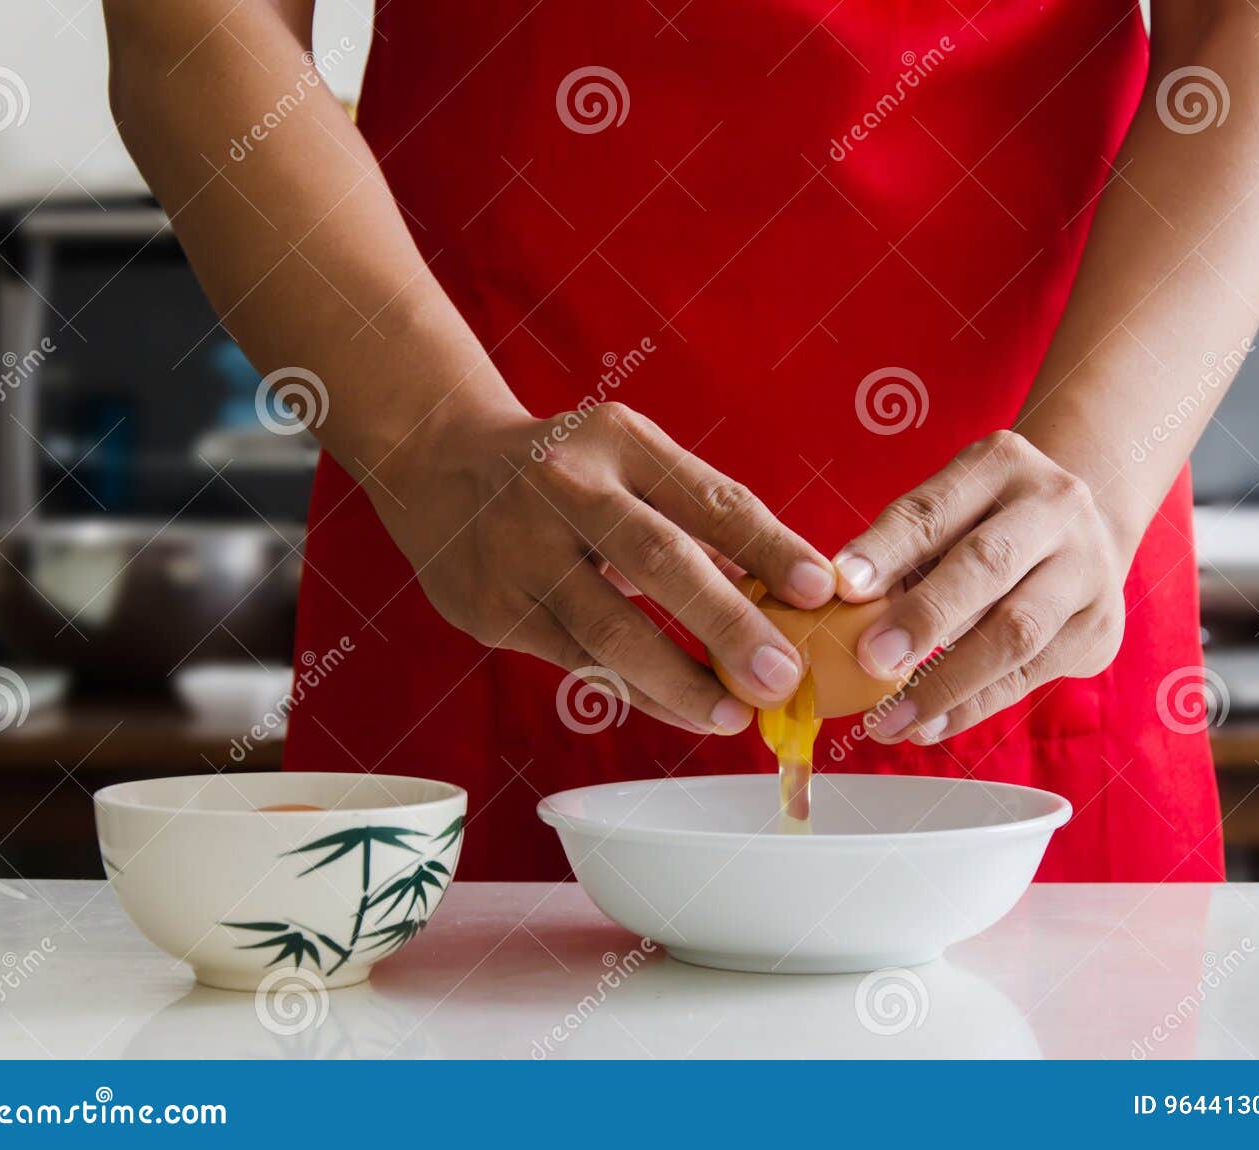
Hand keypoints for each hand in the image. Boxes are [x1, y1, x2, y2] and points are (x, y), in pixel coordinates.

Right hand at [371, 400, 835, 733]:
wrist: (438, 465)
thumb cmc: (570, 471)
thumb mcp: (633, 460)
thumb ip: (702, 517)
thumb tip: (791, 593)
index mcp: (619, 442)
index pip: (708, 497)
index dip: (767, 545)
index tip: (820, 589)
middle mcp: (566, 489)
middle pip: (657, 560)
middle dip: (726, 623)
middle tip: (782, 676)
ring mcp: (522, 551)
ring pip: (610, 630)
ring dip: (681, 682)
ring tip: (736, 715)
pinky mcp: (493, 609)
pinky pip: (579, 662)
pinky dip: (638, 692)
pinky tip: (683, 711)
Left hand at [832, 430, 1127, 743]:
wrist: (1086, 533)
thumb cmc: (984, 527)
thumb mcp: (945, 516)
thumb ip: (899, 554)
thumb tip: (841, 609)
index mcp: (1002, 463)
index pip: (933, 509)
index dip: (885, 550)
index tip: (841, 587)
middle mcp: (1056, 507)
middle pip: (987, 563)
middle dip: (924, 616)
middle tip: (870, 660)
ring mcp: (1089, 567)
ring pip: (1016, 630)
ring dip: (946, 680)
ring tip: (892, 717)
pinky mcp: (1100, 628)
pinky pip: (1028, 675)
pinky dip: (972, 705)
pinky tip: (928, 724)